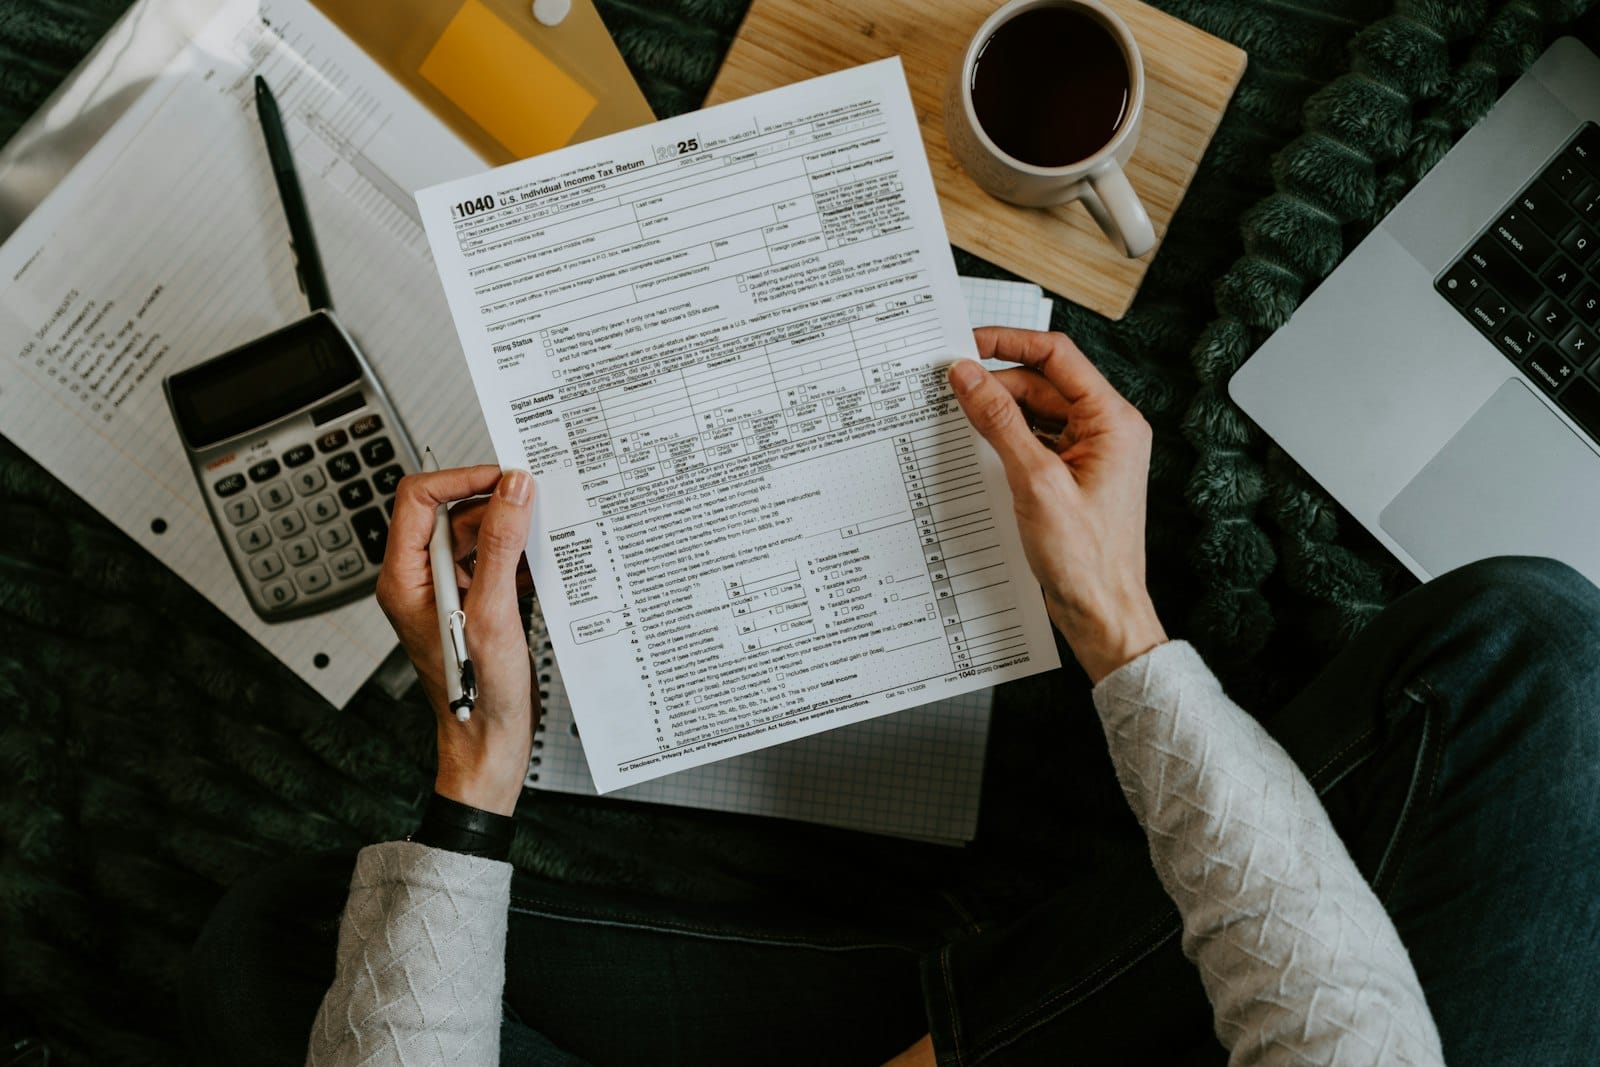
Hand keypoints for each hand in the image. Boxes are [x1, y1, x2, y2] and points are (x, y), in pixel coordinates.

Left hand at [377, 464, 537, 815]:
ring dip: (512, 538)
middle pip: (453, 514)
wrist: (488, 743)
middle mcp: (420, 581)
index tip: (504, 478)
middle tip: (535, 507)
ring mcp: (448, 593)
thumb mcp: (491, 614)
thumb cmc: (476, 696)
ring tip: (543, 546)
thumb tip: (512, 492)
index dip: (462, 479)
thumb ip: (499, 546)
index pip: (419, 498)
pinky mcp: (474, 605)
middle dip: (496, 509)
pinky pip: (494, 564)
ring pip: (478, 537)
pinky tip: (542, 574)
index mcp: (405, 578)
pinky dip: (520, 563)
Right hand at [949, 328, 1165, 682]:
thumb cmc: (1086, 558)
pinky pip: (1035, 442)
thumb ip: (998, 421)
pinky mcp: (1072, 478)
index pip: (1057, 356)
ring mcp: (1090, 455)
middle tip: (948, 387)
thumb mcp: (1034, 480)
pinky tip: (976, 448)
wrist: (1102, 613)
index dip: (1010, 342)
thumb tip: (968, 376)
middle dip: (996, 384)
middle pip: (1042, 384)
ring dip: (998, 413)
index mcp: (1113, 421)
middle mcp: (1106, 431)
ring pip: (1035, 413)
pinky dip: (1005, 440)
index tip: (968, 343)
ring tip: (956, 417)